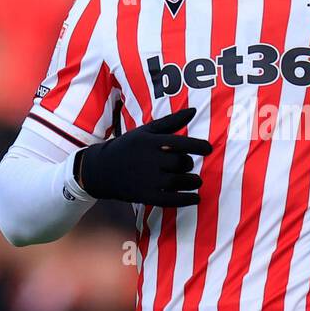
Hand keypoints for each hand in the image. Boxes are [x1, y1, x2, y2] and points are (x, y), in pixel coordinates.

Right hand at [76, 107, 211, 206]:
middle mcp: (150, 160)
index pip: (181, 143)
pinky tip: (196, 198)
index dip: (198, 146)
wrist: (101, 169)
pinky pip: (171, 199)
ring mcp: (147, 179)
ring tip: (195, 181)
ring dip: (192, 181)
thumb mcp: (146, 131)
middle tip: (188, 165)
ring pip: (179, 181)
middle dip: (189, 164)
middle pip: (181, 162)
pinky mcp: (145, 195)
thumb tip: (193, 111)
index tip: (208, 149)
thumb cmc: (128, 147)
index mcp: (151, 142)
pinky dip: (186, 200)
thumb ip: (170, 122)